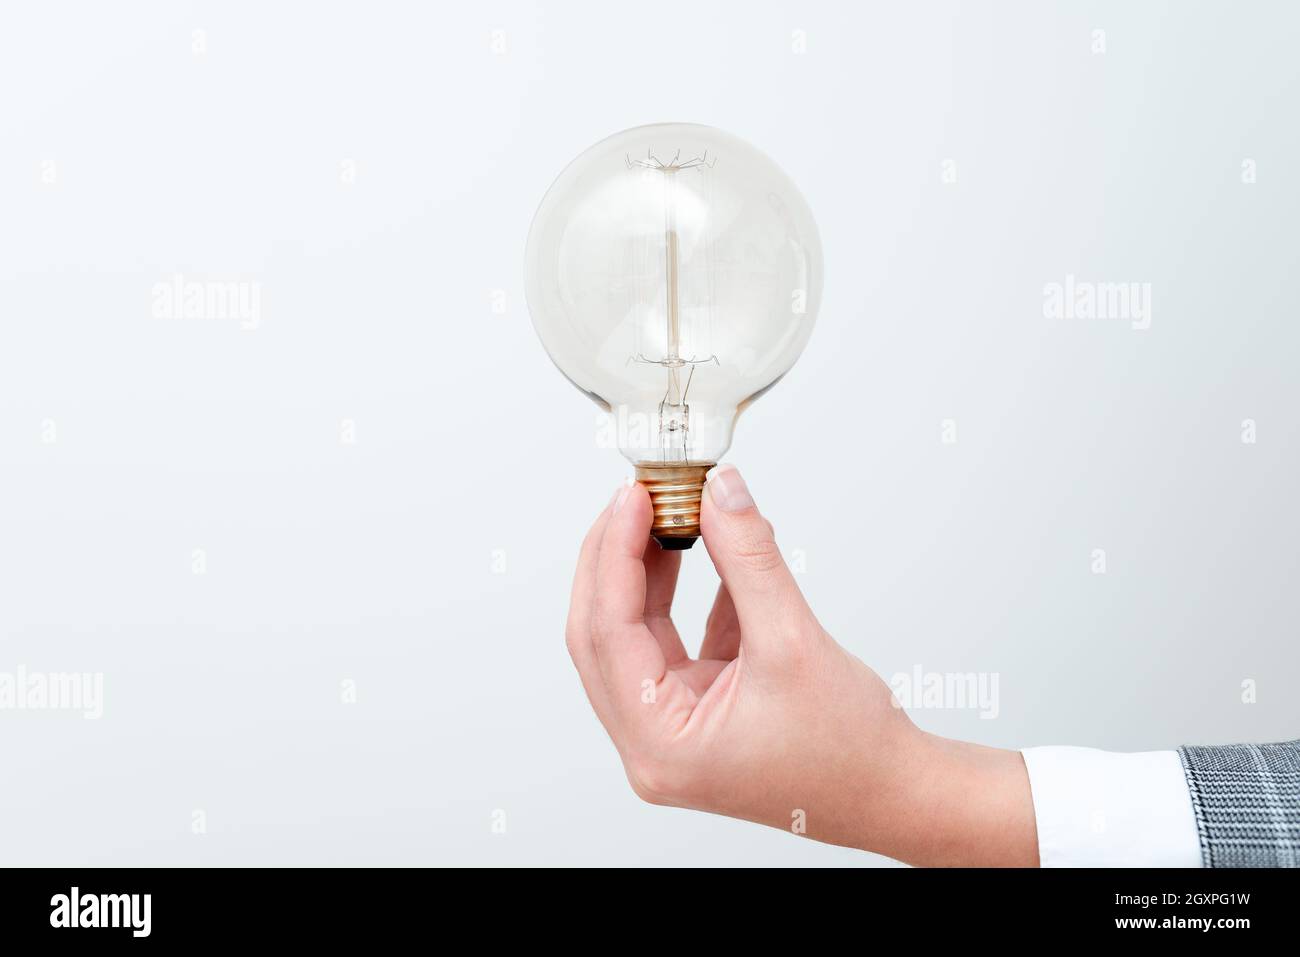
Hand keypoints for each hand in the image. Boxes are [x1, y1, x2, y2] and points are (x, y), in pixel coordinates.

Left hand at [566, 464, 1038, 865]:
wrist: (895, 791)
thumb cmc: (850, 749)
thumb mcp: (793, 639)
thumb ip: (749, 558)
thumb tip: (719, 491)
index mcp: (658, 743)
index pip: (607, 631)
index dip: (615, 554)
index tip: (633, 497)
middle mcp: (651, 742)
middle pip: (604, 632)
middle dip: (618, 559)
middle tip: (640, 496)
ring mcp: (670, 728)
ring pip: (635, 633)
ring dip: (649, 572)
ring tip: (667, 512)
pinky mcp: (696, 711)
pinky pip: (672, 642)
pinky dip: (684, 595)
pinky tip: (703, 550)